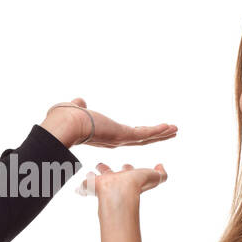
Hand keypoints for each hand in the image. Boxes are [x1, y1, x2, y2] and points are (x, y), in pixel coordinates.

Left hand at [42, 97, 176, 148]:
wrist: (65, 124)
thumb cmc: (65, 119)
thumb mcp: (76, 109)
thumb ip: (80, 106)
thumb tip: (79, 102)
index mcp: (104, 135)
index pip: (126, 136)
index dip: (139, 134)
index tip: (147, 132)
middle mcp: (114, 140)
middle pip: (140, 139)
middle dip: (156, 135)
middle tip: (169, 132)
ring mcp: (119, 139)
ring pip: (146, 137)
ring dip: (161, 133)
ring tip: (175, 129)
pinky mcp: (122, 135)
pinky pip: (144, 133)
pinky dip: (158, 130)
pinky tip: (170, 127)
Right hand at [75, 161, 167, 200]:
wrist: (119, 192)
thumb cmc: (135, 185)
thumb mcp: (154, 177)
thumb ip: (162, 173)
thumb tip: (161, 166)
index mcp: (127, 177)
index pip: (127, 171)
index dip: (128, 168)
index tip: (126, 165)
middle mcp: (115, 181)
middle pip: (110, 174)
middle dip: (107, 170)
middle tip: (101, 165)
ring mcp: (102, 184)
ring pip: (96, 180)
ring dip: (93, 177)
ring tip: (88, 174)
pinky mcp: (90, 187)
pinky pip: (83, 187)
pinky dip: (80, 188)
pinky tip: (77, 189)